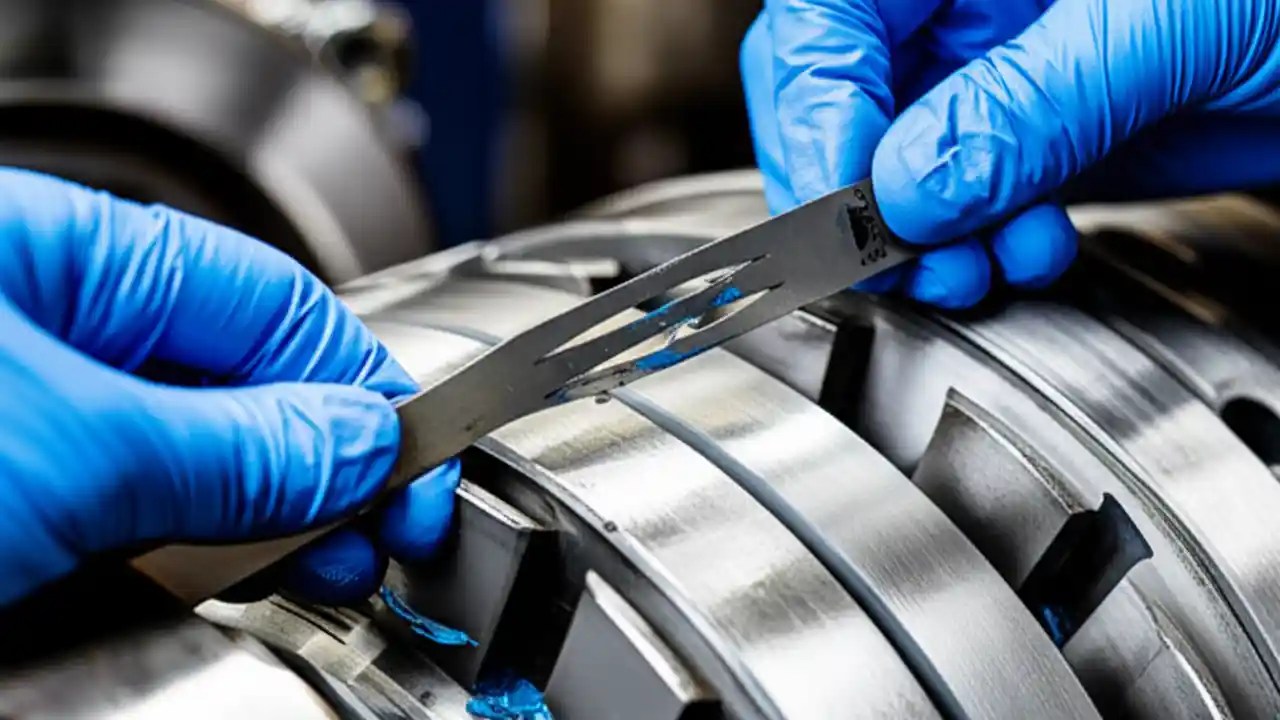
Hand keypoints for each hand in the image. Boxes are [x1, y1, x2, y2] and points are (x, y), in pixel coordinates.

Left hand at [0, 168, 458, 606]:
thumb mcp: (79, 448)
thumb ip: (238, 448)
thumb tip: (363, 443)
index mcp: (63, 251)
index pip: (276, 305)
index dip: (367, 387)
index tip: (418, 469)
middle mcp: (47, 315)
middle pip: (242, 379)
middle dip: (327, 463)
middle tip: (382, 536)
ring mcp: (28, 402)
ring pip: (192, 448)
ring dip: (272, 513)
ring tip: (326, 566)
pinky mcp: (13, 479)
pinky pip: (130, 501)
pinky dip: (195, 541)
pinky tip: (234, 570)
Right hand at [742, 0, 1279, 307]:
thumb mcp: (1170, 27)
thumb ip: (1026, 106)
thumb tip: (901, 190)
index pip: (828, 22)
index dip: (814, 113)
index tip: (846, 208)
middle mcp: (970, 5)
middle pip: (840, 96)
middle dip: (859, 191)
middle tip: (899, 259)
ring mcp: (1003, 73)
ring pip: (896, 167)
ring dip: (924, 237)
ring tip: (975, 267)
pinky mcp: (1043, 140)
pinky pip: (970, 205)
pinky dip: (983, 248)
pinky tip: (1028, 252)